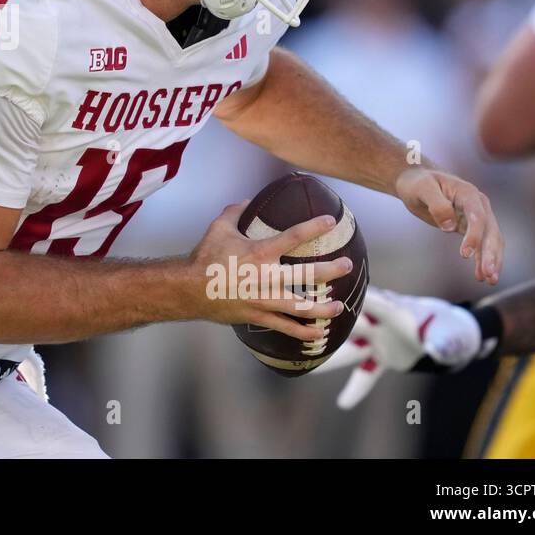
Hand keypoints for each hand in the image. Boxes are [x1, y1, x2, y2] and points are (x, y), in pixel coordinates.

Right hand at [184, 201, 354, 341]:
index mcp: (260, 252)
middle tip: (347, 266)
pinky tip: (318, 334)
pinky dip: (304, 332)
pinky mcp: (258, 316)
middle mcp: (267, 276)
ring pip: (303, 307)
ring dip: (324, 307)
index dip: (315, 226)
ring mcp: (264, 299)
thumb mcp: (218, 228)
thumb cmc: (204, 257)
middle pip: (309, 275)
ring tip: (338, 305)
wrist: (188, 289)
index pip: (295, 236)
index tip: (331, 221)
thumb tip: (247, 200)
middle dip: (332, 270)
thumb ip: (235, 212)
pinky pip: (286, 327)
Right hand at [317, 286, 483, 408]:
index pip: (364, 301)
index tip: (321, 295)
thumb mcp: (451, 333)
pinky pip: (366, 374)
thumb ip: (442, 341)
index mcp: (392, 309)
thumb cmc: (453, 328)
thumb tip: (435, 350)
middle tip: (299, 326)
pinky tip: (344, 404)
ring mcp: (377, 339)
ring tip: (306, 366)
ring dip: (329, 357)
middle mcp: (379, 322)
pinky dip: (357, 388)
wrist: (457, 337)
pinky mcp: (382, 356)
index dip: (344, 299)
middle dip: (325, 326)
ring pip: (347, 349)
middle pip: (347, 323)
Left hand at [394, 166, 502, 283]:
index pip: (477, 217)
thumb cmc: (418, 183)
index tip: (465, 255)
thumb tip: (448, 227)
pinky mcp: (470, 227)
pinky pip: (482, 245)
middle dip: (490, 254)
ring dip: (491, 260)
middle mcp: (479, 205)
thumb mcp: (422, 189)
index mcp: (468, 193)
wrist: (417, 180)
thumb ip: (436, 204)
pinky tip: (480, 276)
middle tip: (489, 275)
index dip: (474, 236)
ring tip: (489, 280)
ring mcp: (477, 216)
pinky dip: (482, 259)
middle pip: (490, 231)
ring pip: (491, 240)